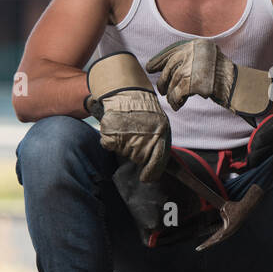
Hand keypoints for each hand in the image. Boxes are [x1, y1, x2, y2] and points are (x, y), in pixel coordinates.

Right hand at [85, 54, 169, 181]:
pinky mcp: (111, 134)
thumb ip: (160, 146)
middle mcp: (144, 136)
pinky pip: (110, 145)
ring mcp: (127, 135)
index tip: (146, 178)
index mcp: (160, 133)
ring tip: (127, 129)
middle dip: (138, 153)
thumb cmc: (144, 112)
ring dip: (125, 145)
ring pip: (124, 153)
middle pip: (139, 158)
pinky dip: (111, 140)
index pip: (158, 160)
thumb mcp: (160, 125)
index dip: (152, 172)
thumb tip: (163, 171)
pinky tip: (117, 128)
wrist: (127, 93)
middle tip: (136, 137)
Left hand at [145, 38, 272, 122]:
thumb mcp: (208, 60)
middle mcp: (192, 53)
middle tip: (162, 89)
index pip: (171, 51)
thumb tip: (164, 68)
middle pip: (169, 68)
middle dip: (163, 80)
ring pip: (172, 82)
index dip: (159, 60)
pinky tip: (178, 105)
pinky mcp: (191, 83)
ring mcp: (191, 67)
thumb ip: (191, 60)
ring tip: (173, 100)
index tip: (150, 67)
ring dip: (171, 93)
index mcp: (196, 45)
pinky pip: (176, 94)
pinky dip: (175, 101)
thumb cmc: (225, 77)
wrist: (238, 87)